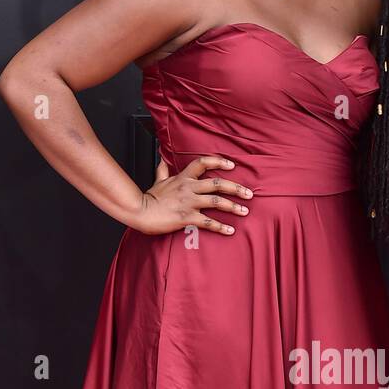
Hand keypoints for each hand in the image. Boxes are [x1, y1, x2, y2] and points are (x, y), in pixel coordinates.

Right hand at [133, 155, 251, 235]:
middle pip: (218, 184)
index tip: (232, 165)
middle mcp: (189, 187)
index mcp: (183, 177)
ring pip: (217, 202)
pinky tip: (230, 230)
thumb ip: (163, 170)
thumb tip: (162, 158)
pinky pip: (208, 222)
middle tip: (249, 194)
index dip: (219, 162)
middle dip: (236, 188)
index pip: (203, 163)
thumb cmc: (149, 198)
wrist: (139, 211)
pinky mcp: (187, 217)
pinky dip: (221, 227)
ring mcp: (189, 202)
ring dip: (233, 207)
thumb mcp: (158, 180)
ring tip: (245, 211)